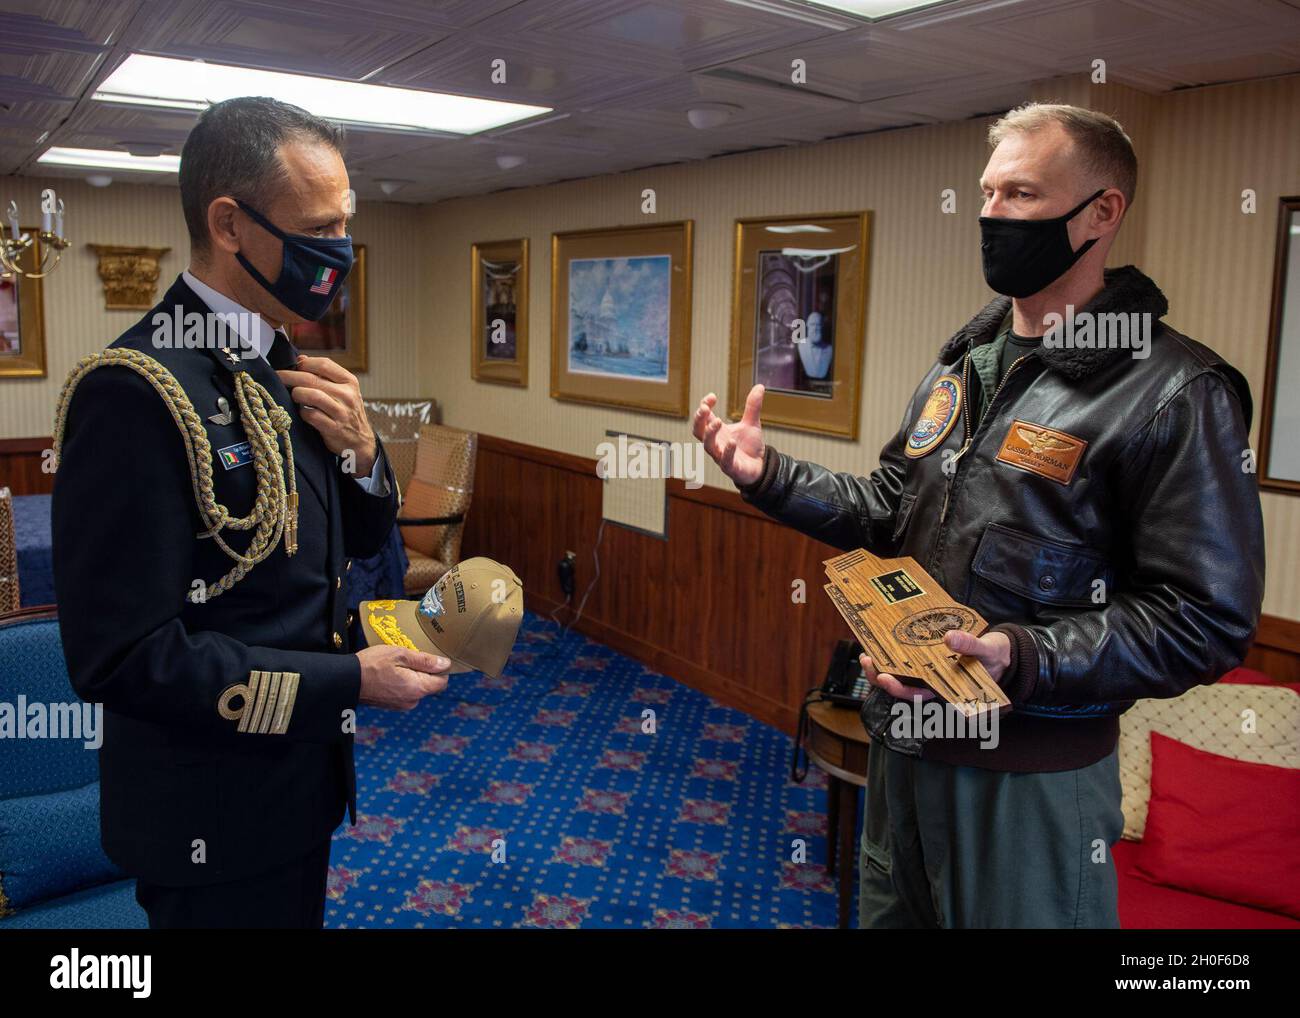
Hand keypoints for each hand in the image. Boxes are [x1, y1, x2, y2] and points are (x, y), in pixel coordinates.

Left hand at [277, 355, 376, 475]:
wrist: (361, 442)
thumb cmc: (347, 413)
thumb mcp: (343, 391)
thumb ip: (324, 375)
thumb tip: (301, 359)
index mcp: (349, 382)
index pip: (324, 364)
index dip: (304, 364)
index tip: (295, 367)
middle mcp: (347, 395)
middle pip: (312, 379)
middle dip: (290, 376)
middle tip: (278, 377)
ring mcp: (341, 412)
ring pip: (311, 395)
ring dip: (296, 394)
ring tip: (292, 395)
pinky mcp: (333, 428)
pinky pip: (311, 415)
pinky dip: (302, 413)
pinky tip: (301, 412)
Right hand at [356, 645, 450, 709]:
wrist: (347, 681)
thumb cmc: (372, 665)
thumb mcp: (401, 655)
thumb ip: (425, 661)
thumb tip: (445, 664)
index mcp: (417, 688)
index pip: (443, 682)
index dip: (440, 668)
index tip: (428, 658)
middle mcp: (412, 700)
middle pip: (430, 685)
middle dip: (425, 672)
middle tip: (409, 659)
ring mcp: (402, 704)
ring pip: (418, 688)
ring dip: (413, 676)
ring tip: (397, 665)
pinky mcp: (393, 705)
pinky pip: (406, 692)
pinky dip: (403, 683)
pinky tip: (391, 674)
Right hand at [692, 384, 765, 486]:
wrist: (760, 468)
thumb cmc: (749, 447)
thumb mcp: (752, 423)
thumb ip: (752, 406)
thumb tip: (760, 386)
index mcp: (717, 431)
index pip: (703, 417)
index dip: (704, 406)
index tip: (712, 396)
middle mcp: (715, 443)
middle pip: (698, 431)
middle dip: (699, 420)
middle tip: (705, 408)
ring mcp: (721, 456)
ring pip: (708, 446)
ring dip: (710, 433)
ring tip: (718, 421)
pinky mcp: (731, 468)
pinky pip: (725, 461)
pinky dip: (727, 451)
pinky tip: (732, 442)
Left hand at [859, 630, 1010, 700]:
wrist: (1000, 652)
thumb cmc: (994, 657)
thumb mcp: (987, 650)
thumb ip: (970, 646)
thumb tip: (951, 638)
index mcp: (945, 687)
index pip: (916, 693)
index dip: (898, 688)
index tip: (884, 677)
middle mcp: (932, 682)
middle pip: (901, 685)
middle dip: (880, 676)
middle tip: (868, 661)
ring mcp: (928, 671)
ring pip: (899, 673)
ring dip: (881, 665)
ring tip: (868, 653)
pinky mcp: (926, 658)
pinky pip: (905, 659)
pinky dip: (892, 652)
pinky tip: (881, 642)